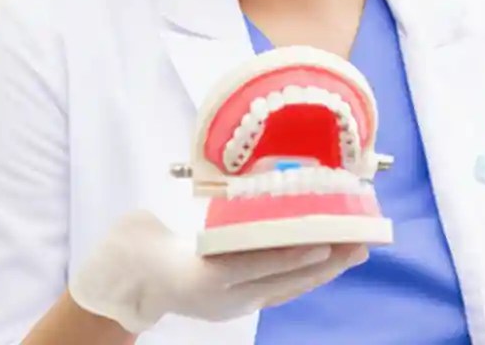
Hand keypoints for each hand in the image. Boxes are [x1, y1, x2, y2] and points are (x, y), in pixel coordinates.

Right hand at [68, 210, 366, 332]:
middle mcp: (224, 297)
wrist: (127, 289)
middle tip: (358, 244)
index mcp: (200, 277)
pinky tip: (330, 259)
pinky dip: (309, 274)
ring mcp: (235, 304)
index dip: (289, 255)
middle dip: (325, 263)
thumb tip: (238, 179)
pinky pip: (283, 289)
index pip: (253, 265)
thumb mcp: (151, 229)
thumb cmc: (139, 251)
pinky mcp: (242, 303)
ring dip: (325, 269)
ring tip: (357, 250)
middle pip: (283, 280)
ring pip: (289, 287)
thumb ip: (181, 209)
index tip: (321, 242)